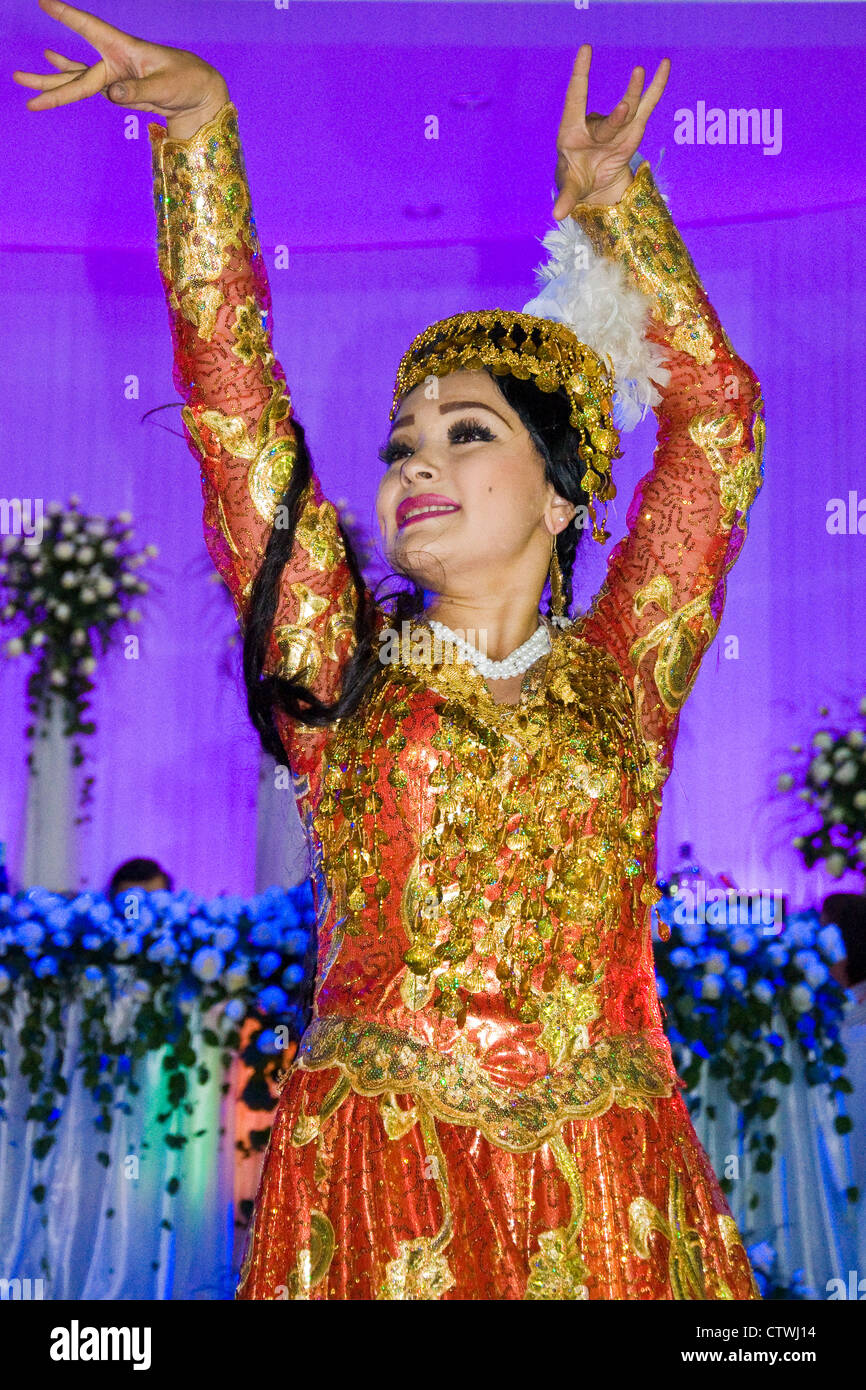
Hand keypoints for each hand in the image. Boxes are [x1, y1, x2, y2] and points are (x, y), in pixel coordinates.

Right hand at [13, 0, 228, 132]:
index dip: (68, 17)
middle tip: (18, 77)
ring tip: (23, 80)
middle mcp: (114, 61)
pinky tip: (51, 63)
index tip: (44, 1)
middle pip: (75, 73)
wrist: (199, 94)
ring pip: (76, 82)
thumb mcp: (165, 86)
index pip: (90, 28)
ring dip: (51, 84)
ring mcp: (113, 77)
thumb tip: (111, 96)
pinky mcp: (117, 91)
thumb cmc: (186, 82)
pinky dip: (68, 82)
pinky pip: (87, 87)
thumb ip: (137, 90)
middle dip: (48, 79)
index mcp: (124, 49)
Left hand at [552, 44, 669, 217]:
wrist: (594, 182)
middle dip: (615, 118)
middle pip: (607, 121)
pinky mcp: (634, 129)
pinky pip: (647, 105)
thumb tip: (558, 214)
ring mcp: (616, 125)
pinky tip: (665, 65)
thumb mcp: (571, 187)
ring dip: (634, 93)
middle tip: (622, 110)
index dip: (580, 76)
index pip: (575, 99)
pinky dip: (656, 87)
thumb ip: (566, 197)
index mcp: (572, 132)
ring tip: (640, 72)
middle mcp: (595, 125)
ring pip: (628, 110)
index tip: (585, 50)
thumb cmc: (577, 178)